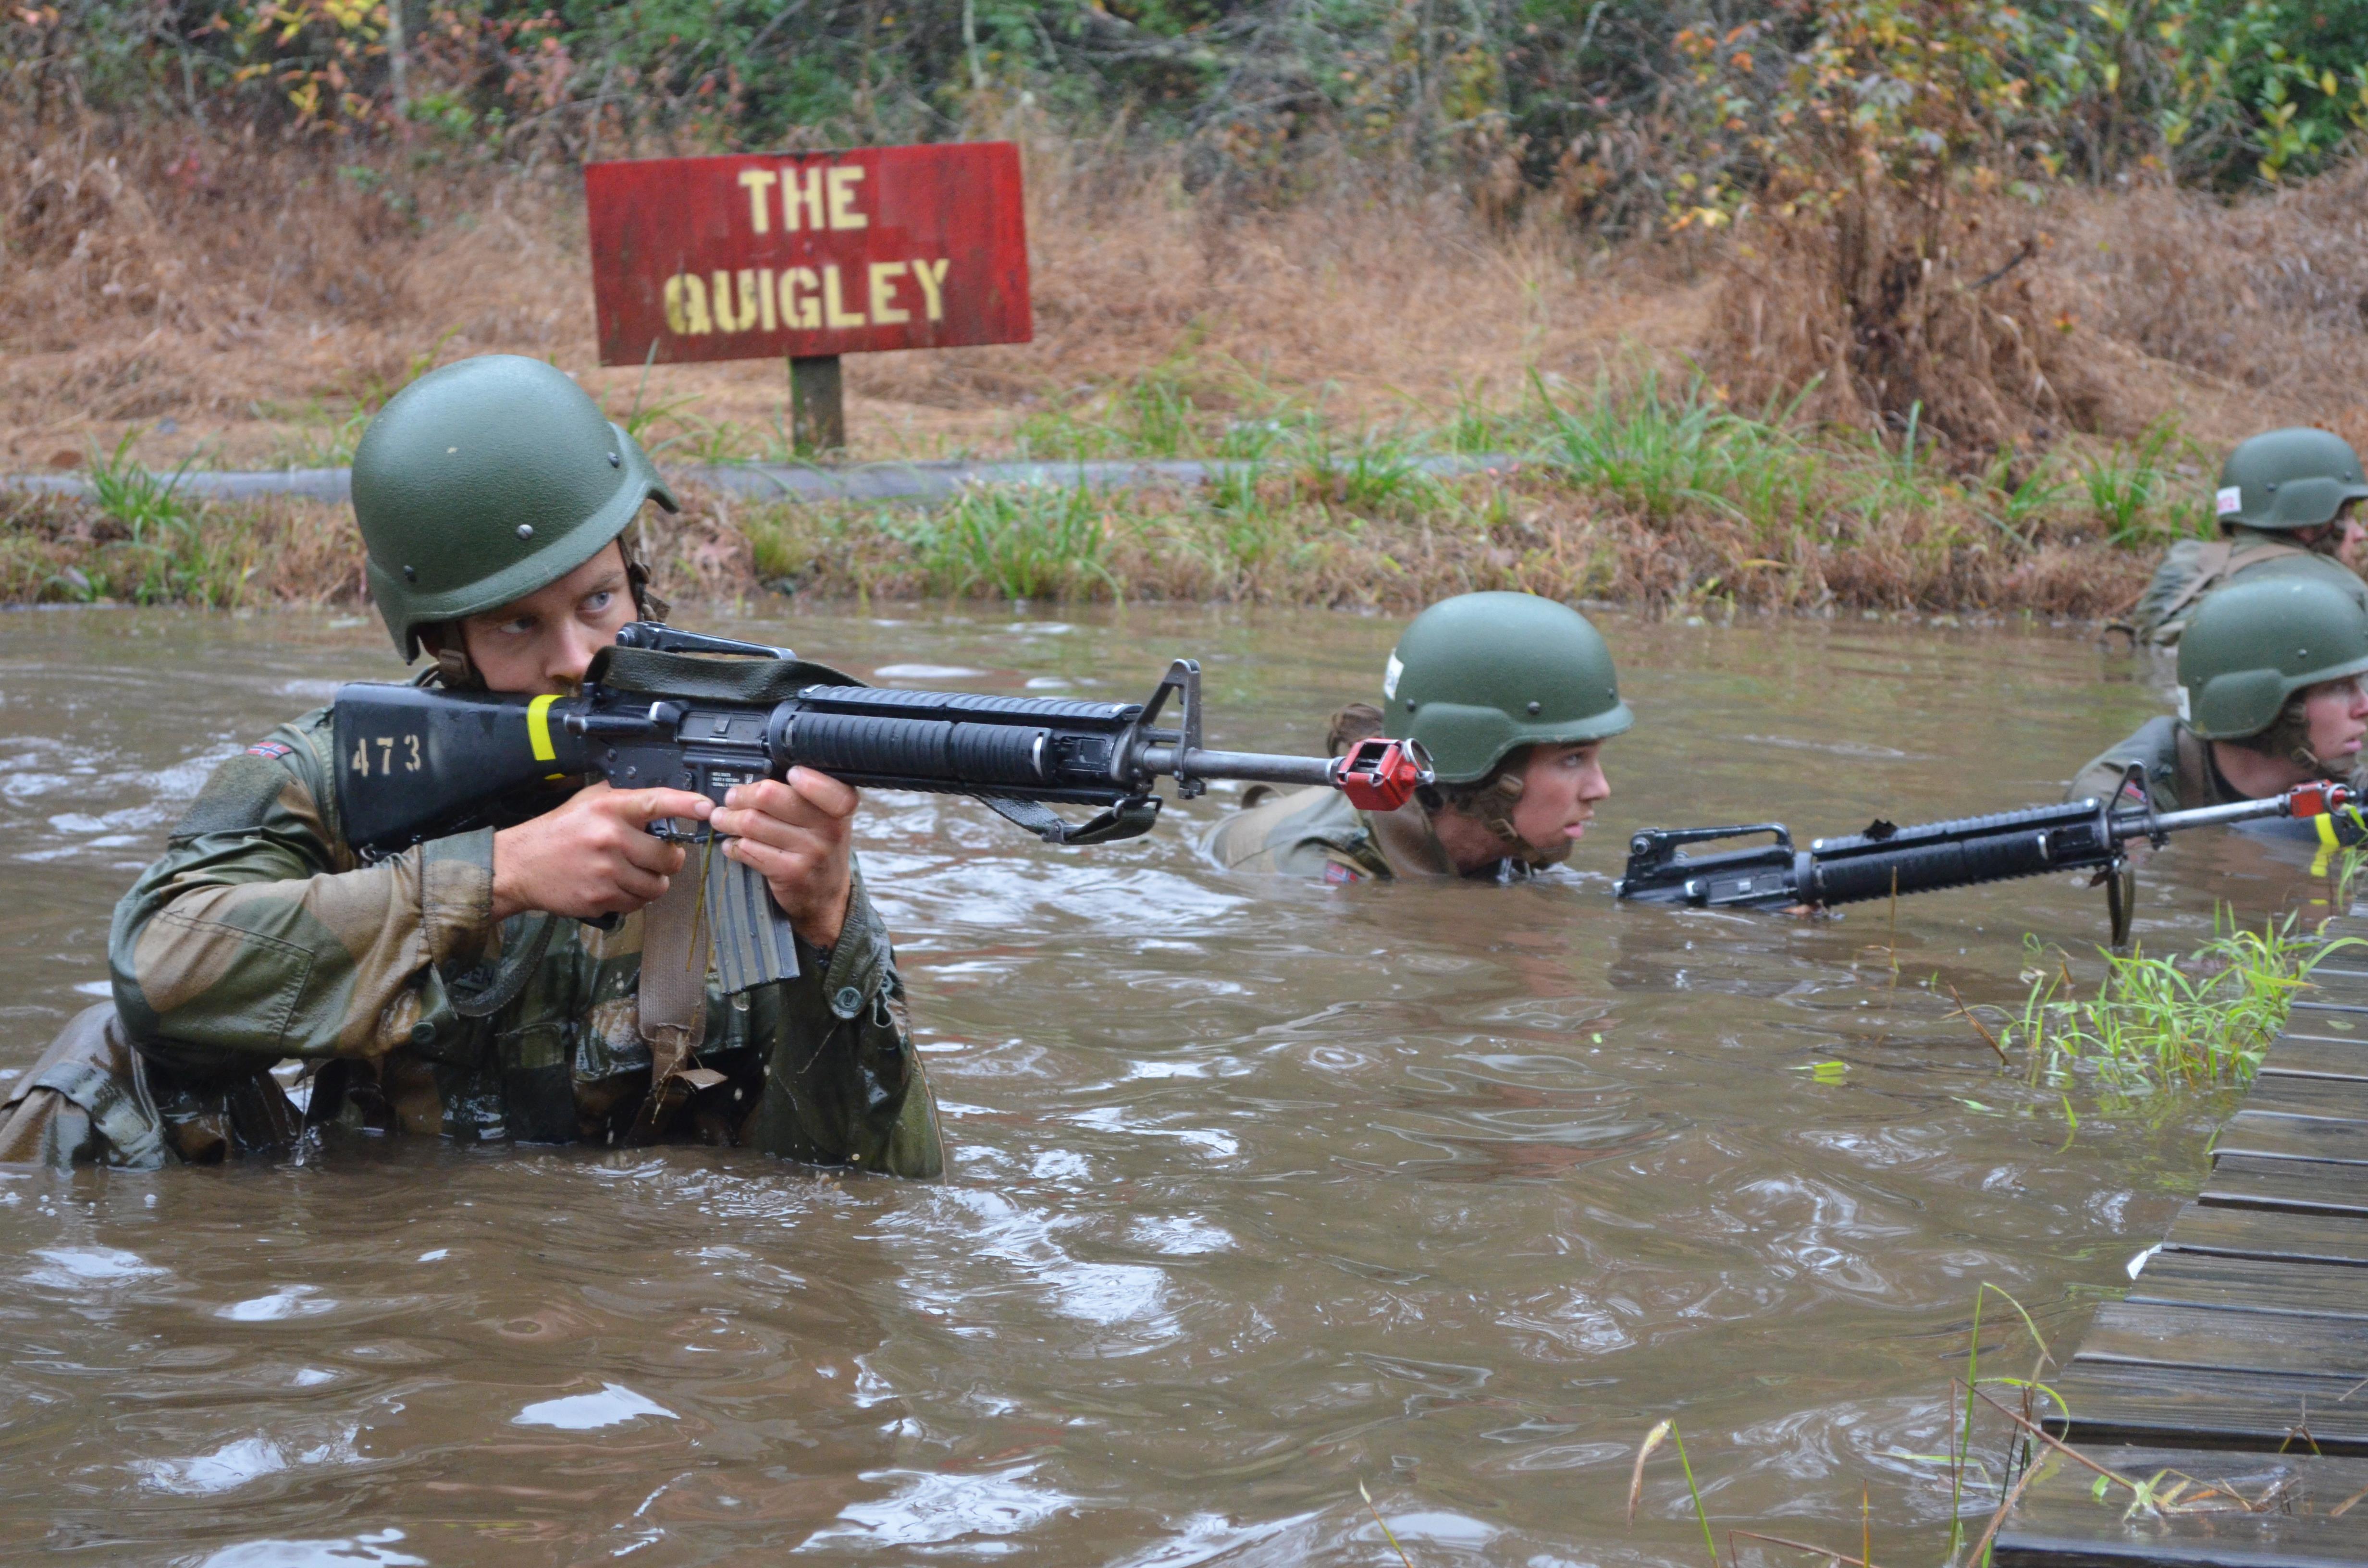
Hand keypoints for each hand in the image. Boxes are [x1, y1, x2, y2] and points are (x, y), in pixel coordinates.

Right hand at [491, 783, 712, 921]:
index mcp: (609, 809)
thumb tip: (667, 803)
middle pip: (668, 857)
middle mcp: (610, 838)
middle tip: (658, 857)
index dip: (686, 805)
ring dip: (652, 882)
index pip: (657, 803)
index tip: (707, 808)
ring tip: (634, 873)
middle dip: (669, 860)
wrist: (519, 866)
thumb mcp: (588, 802)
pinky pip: (637, 904)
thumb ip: (625, 801)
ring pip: (657, 886)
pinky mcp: (600, 898)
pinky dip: (633, 898)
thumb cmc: (559, 831)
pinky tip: (616, 886)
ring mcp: (606, 872)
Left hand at [709, 769, 856, 948]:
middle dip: (742, 795)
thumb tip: (753, 777)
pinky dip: (733, 845)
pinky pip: (748, 849)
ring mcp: (811, 852)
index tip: (789, 775)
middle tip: (732, 798)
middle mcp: (829, 828)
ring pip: (751, 823)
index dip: (805, 779)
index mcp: (841, 807)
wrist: (825, 893)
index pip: (825, 786)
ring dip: (728, 819)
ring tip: (721, 818)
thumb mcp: (826, 816)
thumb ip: (802, 794)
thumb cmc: (818, 845)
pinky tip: (732, 844)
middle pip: (770, 796)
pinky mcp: (790, 872)